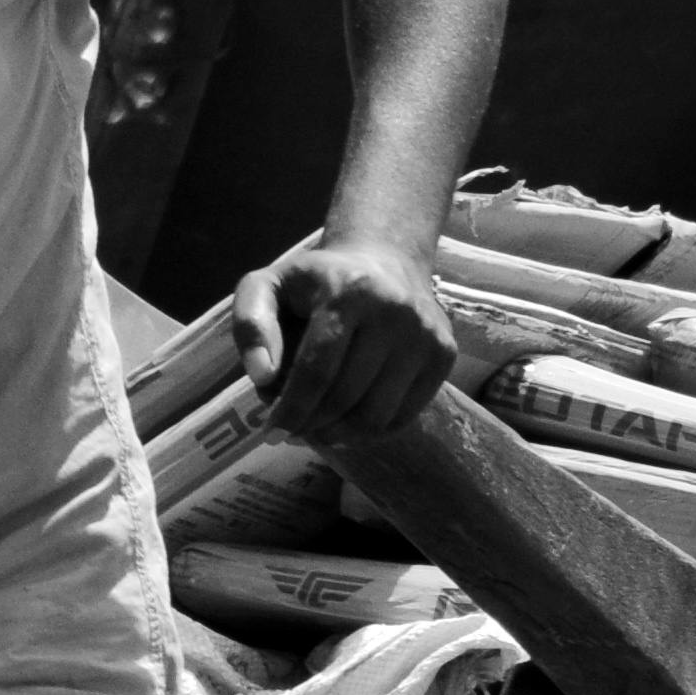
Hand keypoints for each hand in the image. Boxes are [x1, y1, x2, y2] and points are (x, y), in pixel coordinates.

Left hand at [235, 233, 455, 447]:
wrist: (385, 259)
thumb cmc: (316, 281)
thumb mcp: (269, 286)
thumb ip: (251, 324)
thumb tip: (263, 378)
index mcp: (347, 290)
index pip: (317, 369)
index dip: (291, 409)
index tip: (271, 432)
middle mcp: (394, 311)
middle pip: (345, 397)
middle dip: (311, 424)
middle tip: (292, 431)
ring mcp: (426, 334)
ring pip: (376, 416)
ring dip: (340, 435)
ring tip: (318, 430)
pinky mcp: (445, 354)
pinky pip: (404, 416)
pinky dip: (371, 432)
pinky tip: (349, 424)